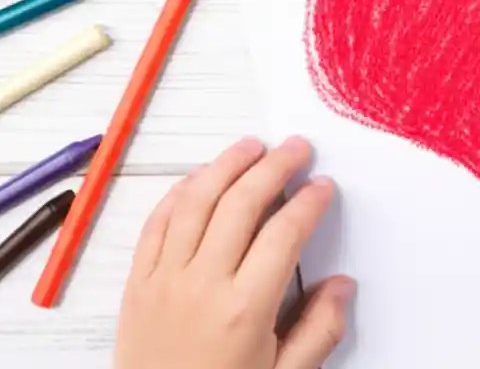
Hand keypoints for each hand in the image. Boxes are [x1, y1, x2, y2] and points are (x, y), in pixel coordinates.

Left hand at [115, 136, 354, 368]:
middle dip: (274, 167)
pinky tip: (199, 178)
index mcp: (244, 310)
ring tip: (251, 147)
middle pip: (241, 204)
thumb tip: (342, 286)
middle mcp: (201, 285)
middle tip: (296, 149)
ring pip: (196, 201)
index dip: (308, 203)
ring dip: (226, 165)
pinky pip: (156, 223)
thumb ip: (317, 331)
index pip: (283, 234)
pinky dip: (179, 192)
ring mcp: (164, 280)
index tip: (322, 187)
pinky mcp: (137, 284)